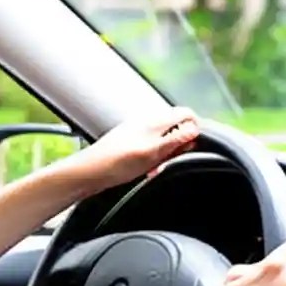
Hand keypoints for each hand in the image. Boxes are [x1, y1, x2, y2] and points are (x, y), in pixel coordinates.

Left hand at [63, 107, 200, 193]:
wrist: (89, 172)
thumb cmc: (117, 163)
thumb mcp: (153, 152)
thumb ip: (175, 140)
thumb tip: (196, 129)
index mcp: (155, 120)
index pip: (186, 113)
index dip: (196, 129)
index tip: (194, 146)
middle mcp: (148, 122)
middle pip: (177, 127)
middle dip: (180, 145)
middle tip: (172, 160)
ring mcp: (139, 131)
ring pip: (165, 140)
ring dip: (167, 154)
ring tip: (157, 167)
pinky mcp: (131, 142)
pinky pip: (152, 148)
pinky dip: (155, 159)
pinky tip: (147, 170)